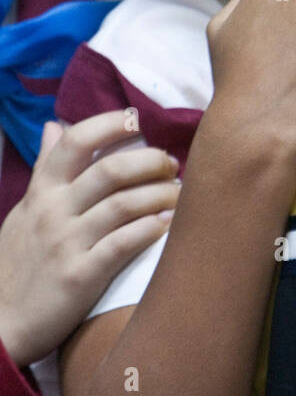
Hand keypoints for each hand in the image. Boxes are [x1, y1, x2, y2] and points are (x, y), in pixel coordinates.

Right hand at [0, 112, 179, 367]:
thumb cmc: (16, 265)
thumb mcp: (24, 210)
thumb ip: (45, 167)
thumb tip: (56, 125)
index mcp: (41, 192)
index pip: (75, 141)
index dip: (110, 123)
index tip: (139, 119)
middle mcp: (53, 212)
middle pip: (110, 170)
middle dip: (150, 161)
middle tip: (172, 164)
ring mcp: (66, 243)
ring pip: (123, 204)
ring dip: (159, 194)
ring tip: (179, 194)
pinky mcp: (80, 276)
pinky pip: (122, 244)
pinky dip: (150, 229)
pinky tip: (168, 224)